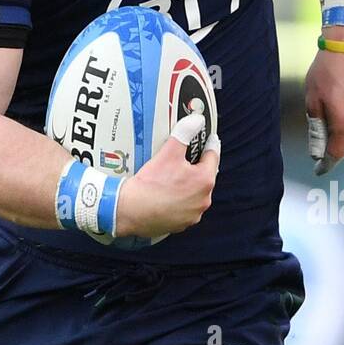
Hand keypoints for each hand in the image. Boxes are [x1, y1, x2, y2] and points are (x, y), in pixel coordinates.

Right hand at [115, 113, 219, 238]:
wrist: (130, 210)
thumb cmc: (151, 183)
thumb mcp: (169, 152)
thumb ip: (185, 133)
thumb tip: (196, 121)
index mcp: (204, 180)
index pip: (212, 156)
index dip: (209, 144)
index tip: (208, 139)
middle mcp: (203, 200)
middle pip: (204, 175)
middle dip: (196, 166)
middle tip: (184, 157)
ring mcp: (193, 214)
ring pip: (195, 193)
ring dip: (188, 185)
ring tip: (173, 177)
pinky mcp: (182, 224)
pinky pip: (185, 207)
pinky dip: (179, 200)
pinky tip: (167, 194)